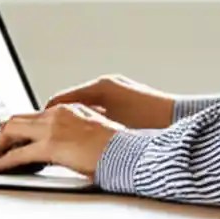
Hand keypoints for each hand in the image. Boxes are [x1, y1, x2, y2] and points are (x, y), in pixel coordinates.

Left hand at [0, 103, 124, 175]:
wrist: (126, 150)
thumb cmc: (118, 144)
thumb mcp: (95, 128)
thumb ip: (78, 129)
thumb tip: (68, 141)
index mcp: (70, 108)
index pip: (36, 114)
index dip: (20, 126)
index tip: (13, 136)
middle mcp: (58, 113)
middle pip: (18, 119)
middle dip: (4, 134)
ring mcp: (52, 127)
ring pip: (12, 131)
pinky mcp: (50, 145)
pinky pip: (17, 154)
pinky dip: (3, 162)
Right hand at [42, 74, 175, 129]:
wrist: (181, 118)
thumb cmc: (151, 124)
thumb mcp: (111, 128)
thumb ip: (85, 127)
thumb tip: (64, 133)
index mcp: (100, 87)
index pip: (60, 99)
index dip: (47, 116)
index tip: (38, 128)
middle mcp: (108, 83)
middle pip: (72, 99)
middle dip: (60, 117)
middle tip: (50, 134)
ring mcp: (118, 87)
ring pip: (87, 102)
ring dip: (78, 117)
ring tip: (71, 135)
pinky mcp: (128, 95)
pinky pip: (102, 104)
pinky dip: (94, 116)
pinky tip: (96, 133)